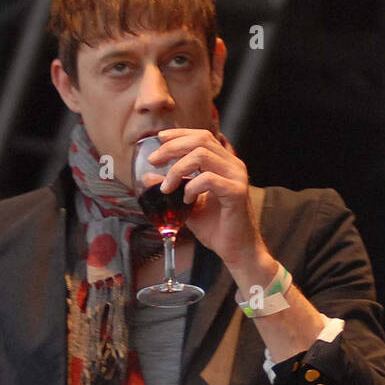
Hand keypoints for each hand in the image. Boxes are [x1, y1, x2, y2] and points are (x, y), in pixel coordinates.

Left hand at [146, 126, 262, 268]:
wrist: (236, 250)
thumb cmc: (216, 227)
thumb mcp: (186, 204)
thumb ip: (171, 188)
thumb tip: (147, 177)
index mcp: (224, 163)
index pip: (202, 136)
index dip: (179, 134)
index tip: (159, 139)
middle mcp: (233, 165)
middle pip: (200, 140)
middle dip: (172, 147)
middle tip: (154, 160)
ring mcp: (237, 177)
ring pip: (202, 155)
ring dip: (177, 169)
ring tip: (166, 187)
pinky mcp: (236, 192)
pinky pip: (208, 179)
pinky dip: (191, 187)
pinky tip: (185, 199)